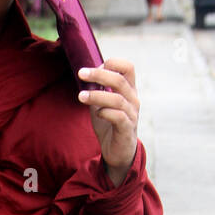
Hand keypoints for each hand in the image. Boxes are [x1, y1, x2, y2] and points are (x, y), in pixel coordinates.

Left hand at [77, 59, 138, 186]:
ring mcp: (132, 114)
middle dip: (99, 74)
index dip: (111, 63)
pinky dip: (105, 112)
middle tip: (81, 74)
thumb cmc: (109, 124)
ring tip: (81, 96)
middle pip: (120, 79)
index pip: (127, 67)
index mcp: (128, 90)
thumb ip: (96, 89)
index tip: (93, 69)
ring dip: (97, 95)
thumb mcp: (101, 102)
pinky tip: (96, 114)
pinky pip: (118, 116)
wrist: (117, 152)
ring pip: (117, 99)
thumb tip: (86, 73)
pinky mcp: (127, 129)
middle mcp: (133, 99)